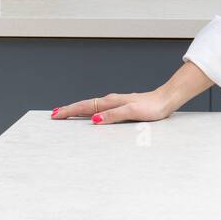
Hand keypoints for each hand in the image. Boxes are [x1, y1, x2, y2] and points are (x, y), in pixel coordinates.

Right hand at [51, 89, 176, 124]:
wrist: (166, 100)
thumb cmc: (152, 107)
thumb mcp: (132, 112)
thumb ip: (113, 115)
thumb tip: (94, 120)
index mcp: (111, 102)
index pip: (85, 106)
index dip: (69, 111)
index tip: (55, 115)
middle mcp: (112, 101)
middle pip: (85, 105)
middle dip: (69, 109)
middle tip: (54, 114)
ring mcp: (117, 102)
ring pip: (92, 105)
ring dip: (78, 109)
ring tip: (66, 113)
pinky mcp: (122, 106)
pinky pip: (100, 108)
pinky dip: (90, 111)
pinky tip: (91, 114)